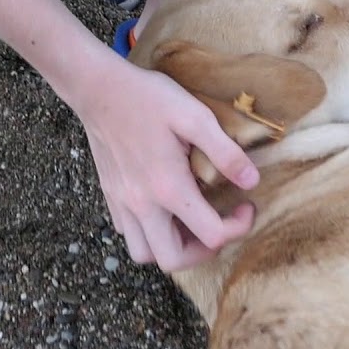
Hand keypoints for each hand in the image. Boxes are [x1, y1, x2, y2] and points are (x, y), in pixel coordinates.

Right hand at [73, 57, 259, 270]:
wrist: (97, 88)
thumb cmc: (148, 98)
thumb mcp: (196, 116)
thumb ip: (226, 152)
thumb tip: (252, 181)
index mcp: (168, 188)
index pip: (211, 236)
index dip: (238, 228)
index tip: (246, 205)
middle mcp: (142, 205)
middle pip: (174, 260)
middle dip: (205, 251)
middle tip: (220, 224)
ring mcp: (122, 204)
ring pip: (146, 254)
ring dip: (174, 248)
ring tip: (192, 223)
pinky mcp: (111, 197)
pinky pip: (129, 235)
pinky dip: (151, 234)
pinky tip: (165, 210)